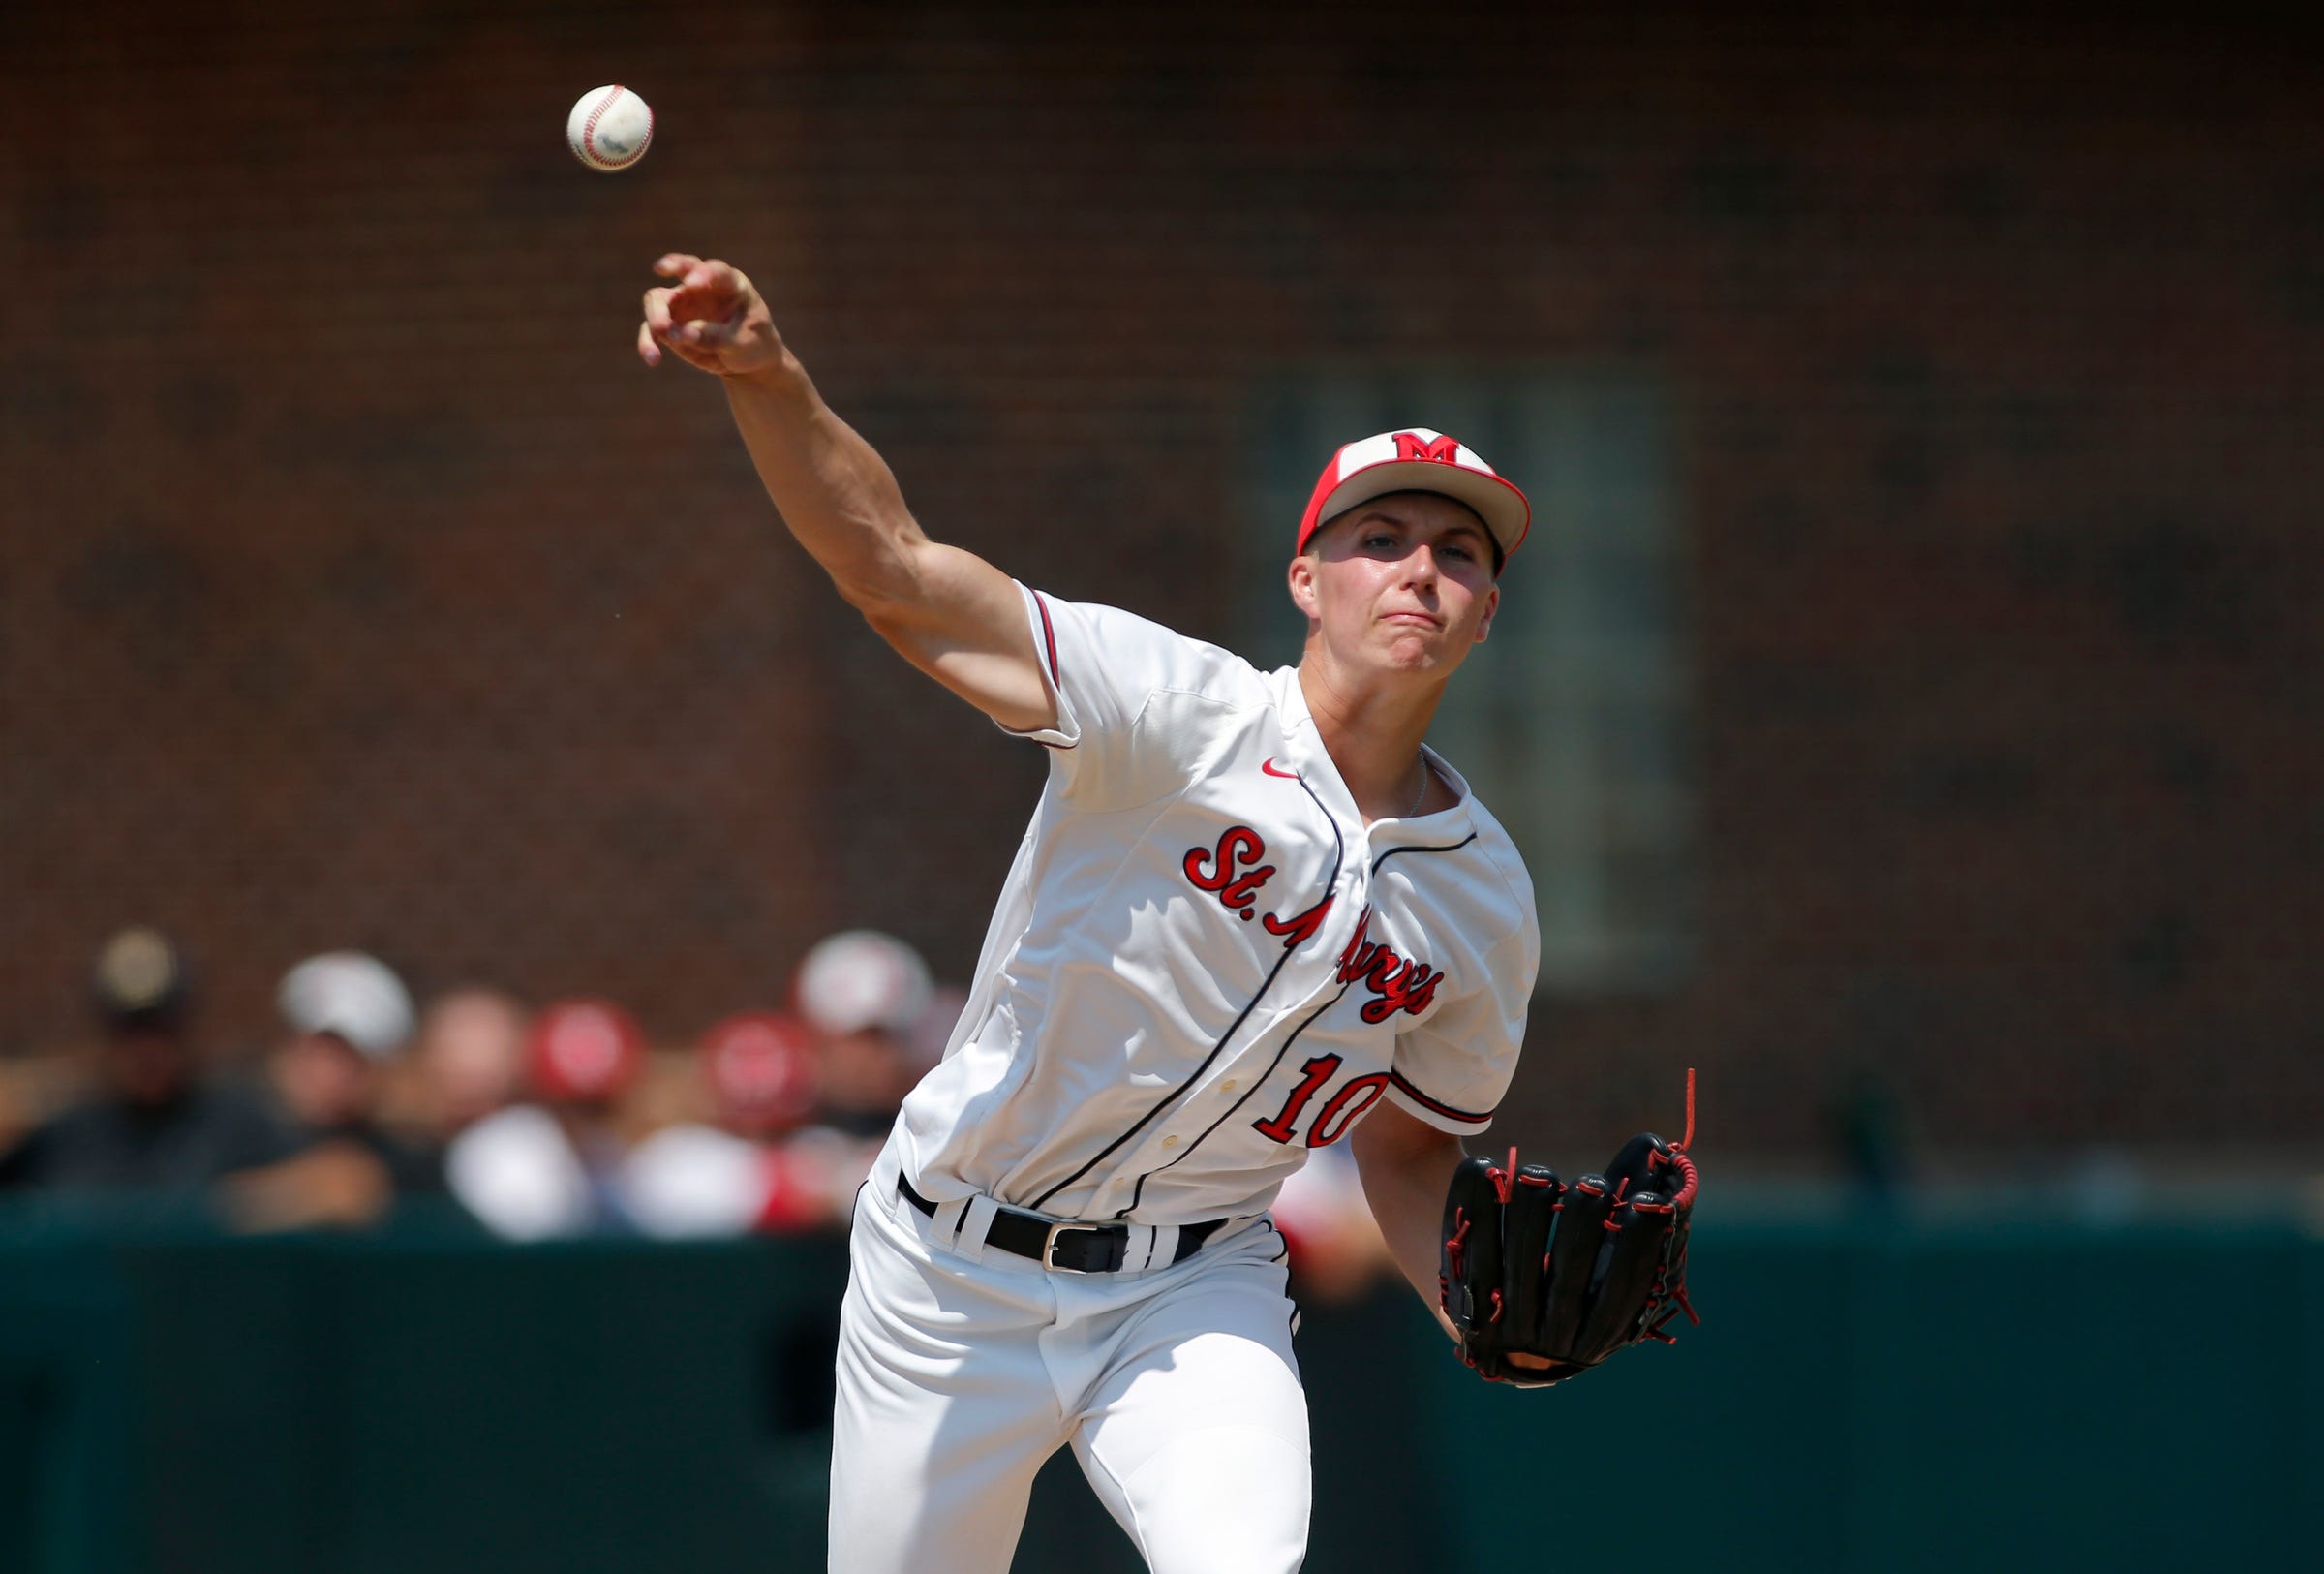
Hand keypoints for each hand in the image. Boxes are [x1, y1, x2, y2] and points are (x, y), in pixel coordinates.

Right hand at [637, 254, 782, 376]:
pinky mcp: (671, 324)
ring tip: (662, 339)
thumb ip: (714, 336)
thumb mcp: (742, 342)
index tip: (691, 283)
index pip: (715, 271)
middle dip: (667, 297)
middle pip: (677, 276)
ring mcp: (683, 303)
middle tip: (663, 324)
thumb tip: (679, 334)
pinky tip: (653, 359)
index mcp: (729, 283)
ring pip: (657, 299)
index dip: (702, 274)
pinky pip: (652, 329)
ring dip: (655, 318)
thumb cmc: (753, 342)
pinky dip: (648, 342)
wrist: (749, 360)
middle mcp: (701, 286)